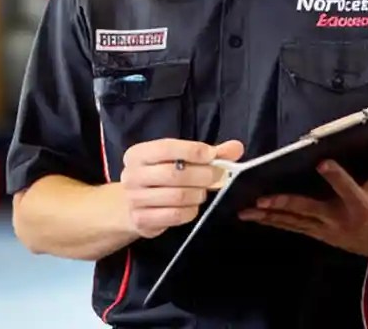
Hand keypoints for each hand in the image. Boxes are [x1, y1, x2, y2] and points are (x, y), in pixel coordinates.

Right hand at [120, 137, 243, 238]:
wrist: (130, 205)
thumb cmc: (158, 177)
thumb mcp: (177, 160)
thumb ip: (207, 153)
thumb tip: (236, 148)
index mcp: (138, 154)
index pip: (167, 147)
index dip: (193, 151)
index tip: (212, 155)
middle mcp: (132, 175)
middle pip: (174, 174)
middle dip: (202, 175)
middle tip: (215, 177)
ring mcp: (135, 199)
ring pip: (178, 196)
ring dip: (198, 194)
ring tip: (202, 192)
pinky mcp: (142, 219)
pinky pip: (176, 215)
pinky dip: (191, 211)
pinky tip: (192, 206)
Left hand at [239, 132, 367, 258]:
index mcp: (361, 203)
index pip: (347, 187)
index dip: (335, 176)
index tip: (321, 162)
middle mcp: (340, 219)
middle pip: (309, 209)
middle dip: (285, 204)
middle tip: (263, 198)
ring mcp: (326, 229)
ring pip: (294, 222)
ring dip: (269, 216)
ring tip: (246, 209)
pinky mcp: (317, 234)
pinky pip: (292, 227)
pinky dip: (272, 221)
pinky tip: (253, 216)